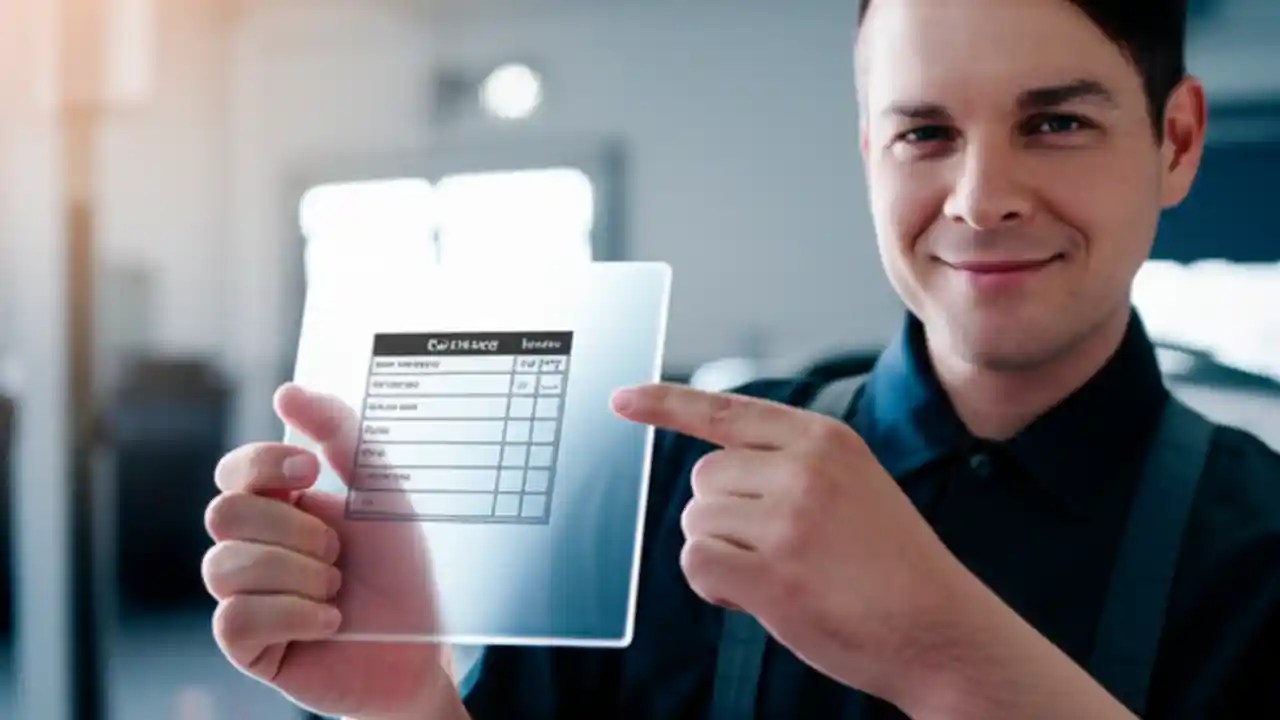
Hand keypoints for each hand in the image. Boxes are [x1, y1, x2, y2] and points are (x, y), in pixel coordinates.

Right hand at [202, 384, 464, 719]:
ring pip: (224, 567)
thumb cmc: (399, 566)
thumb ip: (340, 434)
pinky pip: (237, 618)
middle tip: (338, 551)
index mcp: (280, 505)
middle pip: (223, 514)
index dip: (262, 464)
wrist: (422, 643)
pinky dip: (294, 614)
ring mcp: (244, 596)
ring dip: (299, 575)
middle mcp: (252, 547)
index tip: (311, 470)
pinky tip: (330, 621)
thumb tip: (285, 391)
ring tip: (337, 590)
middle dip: (293, 530)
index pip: (234, 470)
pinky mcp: (247, 645)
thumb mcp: (381, 490)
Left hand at [610, 383, 976, 704]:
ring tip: (781, 576)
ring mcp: (789, 519)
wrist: (941, 629)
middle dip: (721, 518)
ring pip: (695, 522)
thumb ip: (789, 466)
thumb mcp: (853, 485)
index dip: (666, 404)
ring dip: (721, 555)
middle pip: (702, 478)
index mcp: (824, 439)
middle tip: (776, 552)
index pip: (726, 411)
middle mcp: (804, 468)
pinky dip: (714, 587)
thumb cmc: (890, 565)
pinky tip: (757, 599)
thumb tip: (711, 475)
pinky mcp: (775, 573)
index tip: (621, 400)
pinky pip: (697, 564)